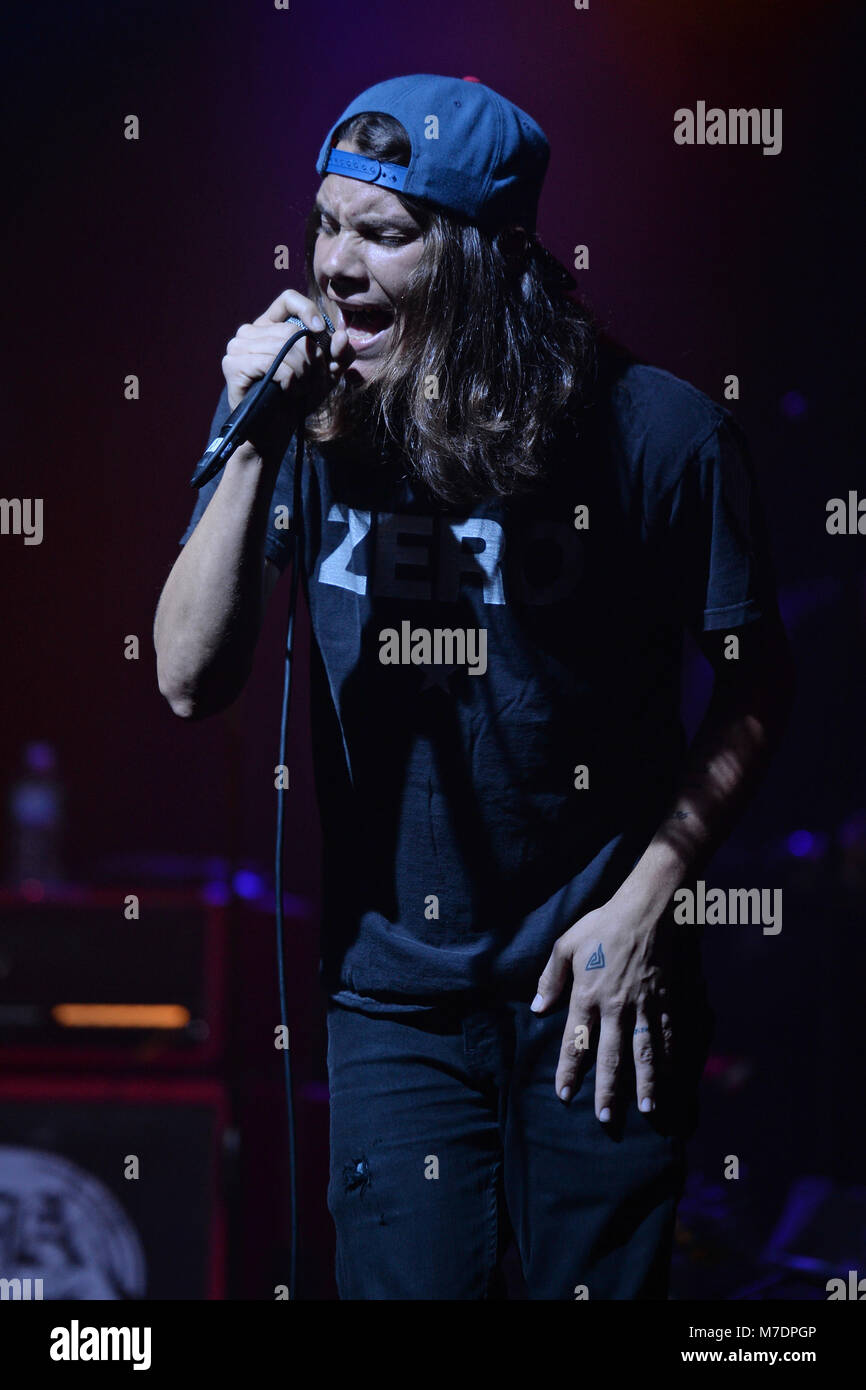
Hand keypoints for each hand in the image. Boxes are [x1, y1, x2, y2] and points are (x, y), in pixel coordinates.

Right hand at [222, 288, 354, 412]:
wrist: (275, 432)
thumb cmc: (297, 400)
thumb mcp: (326, 374)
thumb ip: (340, 354)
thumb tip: (341, 336)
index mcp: (269, 326)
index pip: (288, 299)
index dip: (307, 310)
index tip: (320, 330)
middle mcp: (249, 332)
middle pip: (290, 331)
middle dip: (310, 359)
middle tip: (311, 380)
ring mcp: (237, 347)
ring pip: (281, 346)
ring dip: (300, 372)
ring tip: (299, 389)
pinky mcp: (232, 364)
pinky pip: (270, 362)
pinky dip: (287, 379)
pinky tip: (287, 391)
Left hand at [530, 898, 673, 1123]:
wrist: (647, 910)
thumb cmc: (603, 925)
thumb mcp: (566, 945)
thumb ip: (551, 979)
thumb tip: (537, 1008)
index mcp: (587, 995)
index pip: (575, 1041)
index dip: (569, 1071)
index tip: (564, 1096)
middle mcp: (615, 1007)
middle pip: (611, 1056)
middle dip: (609, 1090)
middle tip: (606, 1119)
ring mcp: (644, 1006)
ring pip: (645, 1052)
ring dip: (646, 1083)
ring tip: (648, 1109)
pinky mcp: (667, 1000)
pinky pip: (669, 1035)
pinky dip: (670, 1059)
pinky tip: (671, 1079)